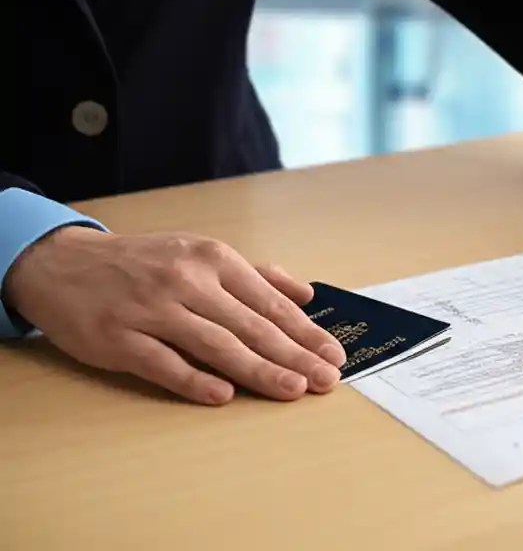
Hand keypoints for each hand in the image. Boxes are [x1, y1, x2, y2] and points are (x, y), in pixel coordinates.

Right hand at [3, 227, 345, 404]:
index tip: (333, 354)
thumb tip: (305, 293)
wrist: (63, 264)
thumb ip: (254, 275)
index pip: (269, 302)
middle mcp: (186, 281)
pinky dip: (194, 380)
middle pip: (250, 326)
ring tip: (292, 390)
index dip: (305, 331)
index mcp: (211, 259)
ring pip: (216, 345)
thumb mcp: (198, 254)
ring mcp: (151, 309)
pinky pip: (162, 363)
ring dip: (259, 370)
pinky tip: (224, 395)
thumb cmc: (143, 263)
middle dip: (294, 355)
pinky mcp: (118, 337)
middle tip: (325, 380)